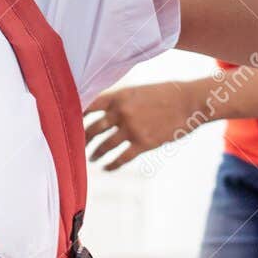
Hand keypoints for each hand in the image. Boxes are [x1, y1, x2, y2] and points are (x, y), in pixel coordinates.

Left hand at [84, 80, 204, 170]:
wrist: (190, 101)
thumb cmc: (165, 93)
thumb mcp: (139, 90)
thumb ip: (120, 99)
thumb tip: (102, 109)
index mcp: (119, 96)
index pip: (89, 105)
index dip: (76, 115)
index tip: (68, 122)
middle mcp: (122, 112)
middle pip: (92, 128)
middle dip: (83, 139)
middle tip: (78, 144)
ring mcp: (132, 129)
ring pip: (104, 145)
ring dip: (95, 153)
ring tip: (91, 158)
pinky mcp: (144, 144)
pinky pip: (121, 158)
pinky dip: (111, 165)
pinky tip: (106, 168)